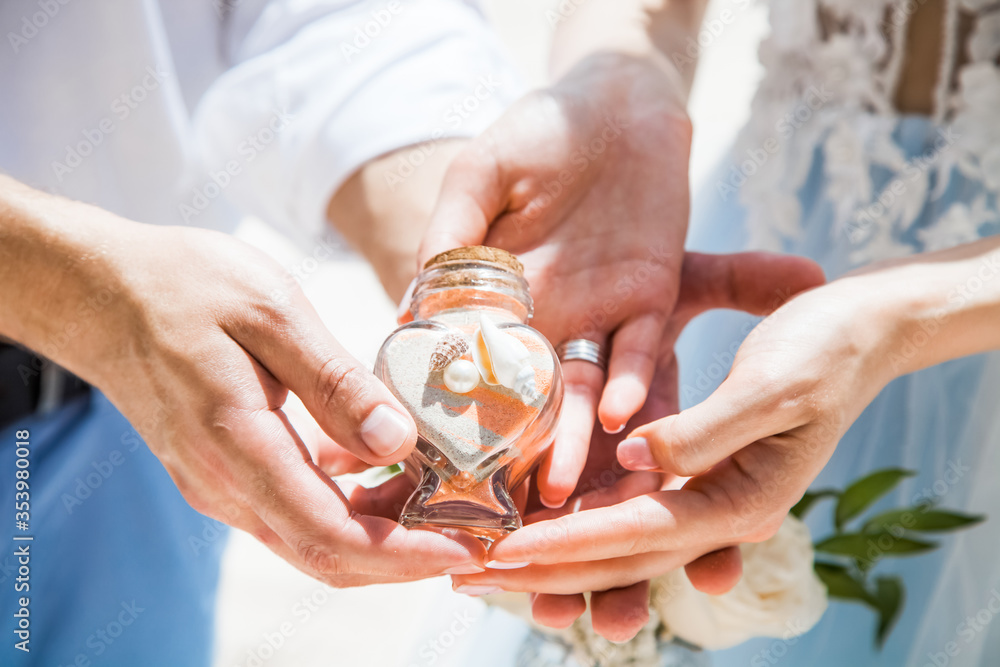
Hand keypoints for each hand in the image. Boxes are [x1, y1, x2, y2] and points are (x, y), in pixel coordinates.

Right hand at [0, 183, 486, 585]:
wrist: (101, 291)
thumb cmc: (182, 286)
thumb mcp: (270, 312)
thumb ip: (334, 383)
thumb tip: (398, 442)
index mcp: (237, 445)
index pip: (331, 536)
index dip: (404, 555)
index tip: (464, 546)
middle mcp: (225, 485)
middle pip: (328, 555)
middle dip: (407, 556)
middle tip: (474, 530)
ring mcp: (221, 485)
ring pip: (315, 539)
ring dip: (383, 533)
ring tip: (446, 498)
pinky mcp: (226, 471)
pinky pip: (298, 511)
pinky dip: (352, 508)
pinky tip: (391, 471)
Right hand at [420, 53, 692, 507]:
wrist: (614, 105)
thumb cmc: (535, 132)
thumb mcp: (479, 174)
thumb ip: (452, 229)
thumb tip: (417, 298)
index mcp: (498, 299)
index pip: (466, 366)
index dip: (447, 413)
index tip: (425, 464)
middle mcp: (548, 320)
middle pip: (525, 398)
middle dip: (510, 450)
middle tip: (494, 504)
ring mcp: (600, 314)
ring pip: (582, 390)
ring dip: (571, 437)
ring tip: (553, 486)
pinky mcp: (652, 297)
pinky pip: (641, 349)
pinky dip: (627, 380)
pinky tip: (614, 414)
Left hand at [453, 251, 823, 636]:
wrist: (861, 331)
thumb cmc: (826, 347)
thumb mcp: (776, 384)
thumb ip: (708, 428)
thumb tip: (639, 458)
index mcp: (739, 498)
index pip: (638, 532)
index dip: (568, 546)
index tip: (503, 555)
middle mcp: (716, 509)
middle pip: (617, 554)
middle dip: (541, 571)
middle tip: (466, 577)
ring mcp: (700, 497)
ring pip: (615, 545)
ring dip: (550, 565)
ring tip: (482, 577)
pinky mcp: (688, 475)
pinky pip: (625, 513)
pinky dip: (574, 528)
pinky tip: (525, 531)